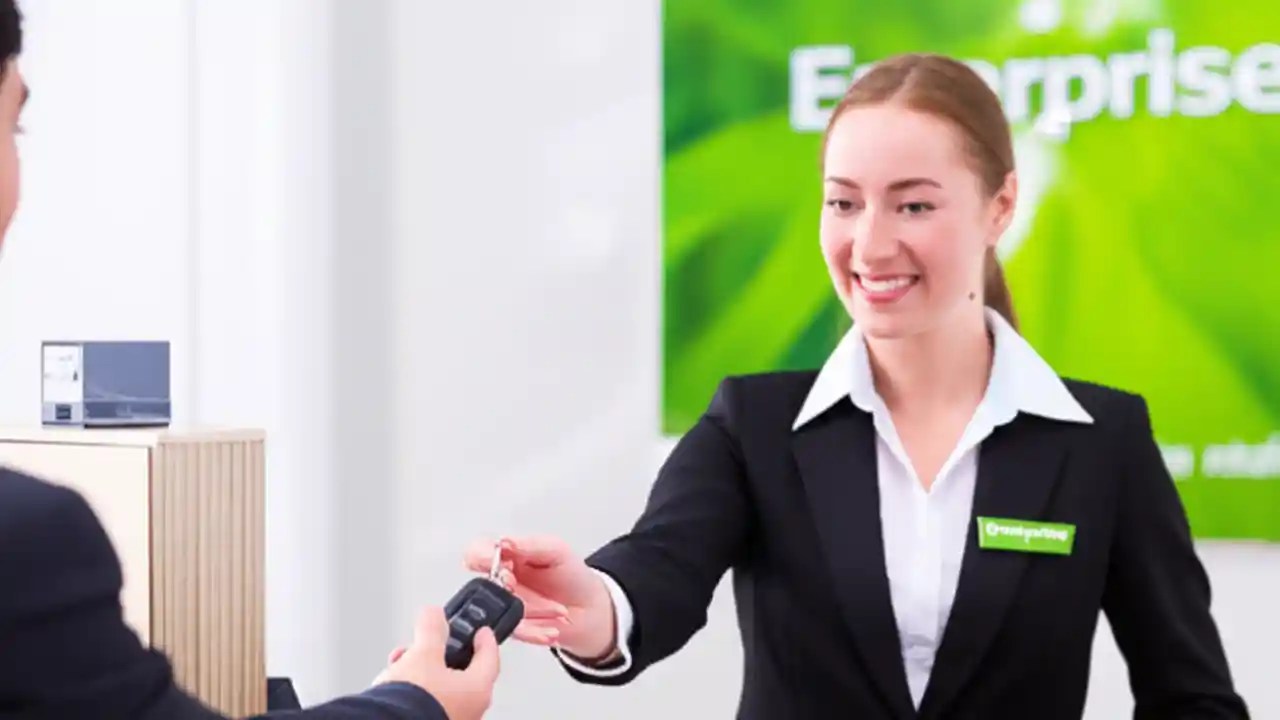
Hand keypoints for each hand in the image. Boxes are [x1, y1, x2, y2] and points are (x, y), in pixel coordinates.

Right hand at [374, 606, 499, 719]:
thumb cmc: (415, 703)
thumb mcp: (423, 654)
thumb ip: (431, 630)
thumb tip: (434, 615)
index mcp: (478, 690)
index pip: (490, 658)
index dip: (485, 640)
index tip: (483, 632)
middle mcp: (469, 710)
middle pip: (461, 673)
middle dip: (440, 654)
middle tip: (429, 643)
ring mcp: (451, 719)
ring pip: (440, 688)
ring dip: (422, 672)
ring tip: (401, 663)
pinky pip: (426, 703)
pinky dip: (414, 691)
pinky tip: (393, 685)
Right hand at [463, 535, 616, 660]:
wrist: (591, 609)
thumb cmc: (573, 576)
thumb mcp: (556, 551)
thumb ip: (529, 545)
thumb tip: (503, 542)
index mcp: (508, 556)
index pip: (478, 551)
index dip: (480, 556)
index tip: (493, 559)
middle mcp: (502, 580)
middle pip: (483, 583)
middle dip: (502, 585)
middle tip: (516, 584)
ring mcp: (507, 606)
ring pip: (501, 611)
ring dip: (529, 610)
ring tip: (556, 609)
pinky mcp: (514, 629)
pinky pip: (515, 632)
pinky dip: (535, 632)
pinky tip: (551, 628)